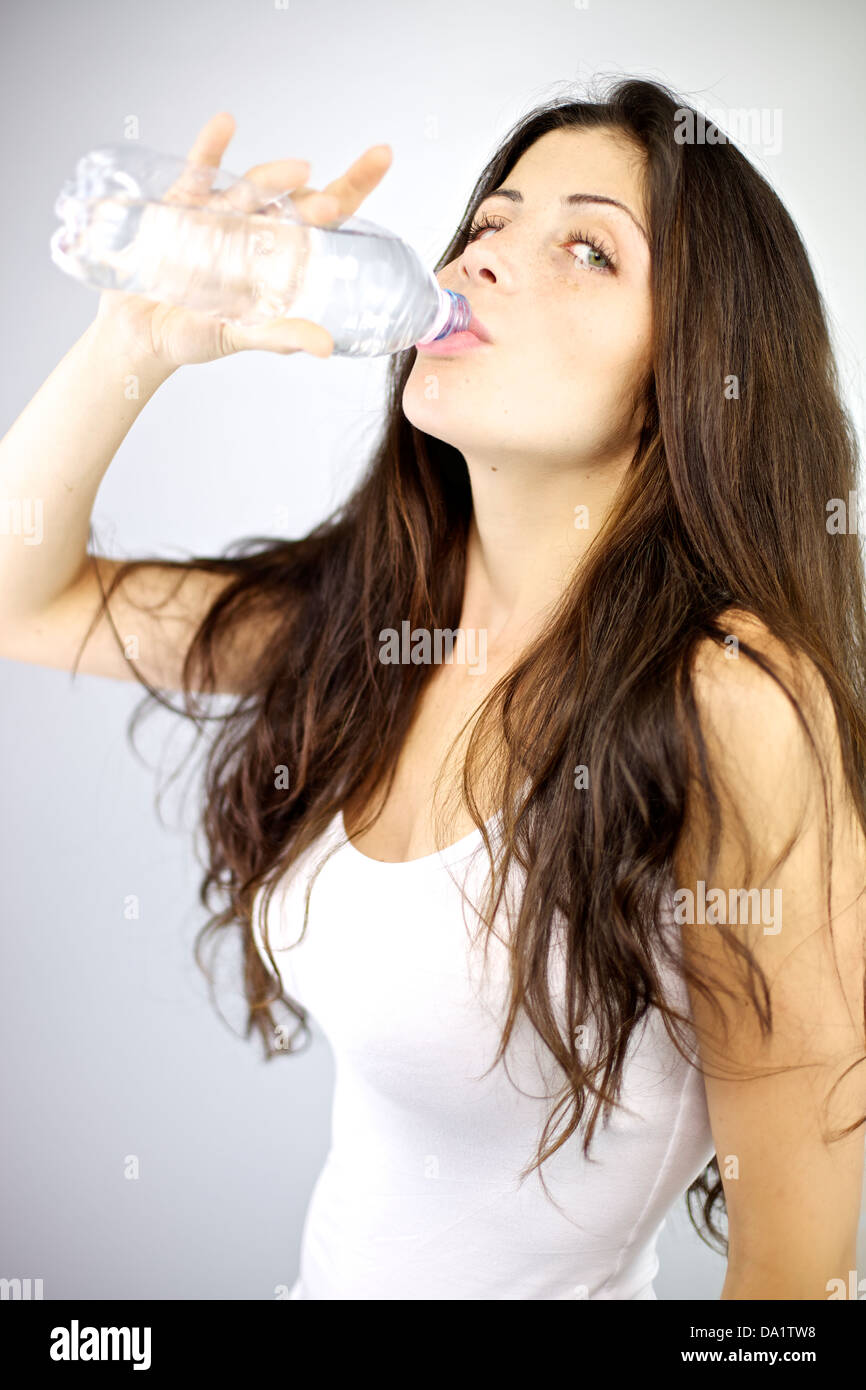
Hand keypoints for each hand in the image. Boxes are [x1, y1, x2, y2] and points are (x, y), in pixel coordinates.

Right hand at [93, 112, 392, 366]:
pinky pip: (198, 171)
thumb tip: (325, 346)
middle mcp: (255, 228)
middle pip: (293, 200)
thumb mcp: (242, 336)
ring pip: (252, 189)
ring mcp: (219, 213)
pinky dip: (210, 148)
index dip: (355, 185)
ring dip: (273, 178)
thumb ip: (281, 336)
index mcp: (279, 256)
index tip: (383, 155)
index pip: (327, 217)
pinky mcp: (180, 205)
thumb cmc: (195, 334)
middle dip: (314, 200)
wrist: (139, 333)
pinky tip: (226, 125)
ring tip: (297, 171)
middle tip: (333, 205)